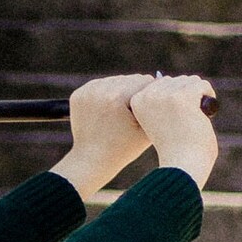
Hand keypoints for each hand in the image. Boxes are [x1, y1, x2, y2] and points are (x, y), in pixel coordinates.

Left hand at [50, 75, 154, 201]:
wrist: (91, 162)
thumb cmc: (123, 149)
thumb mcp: (147, 130)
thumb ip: (156, 105)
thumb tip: (162, 80)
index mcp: (117, 97)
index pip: (145, 82)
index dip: (149, 97)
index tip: (147, 111)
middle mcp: (100, 90)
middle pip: (130, 79)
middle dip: (134, 93)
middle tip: (132, 114)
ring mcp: (87, 91)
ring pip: (116, 81)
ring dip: (121, 92)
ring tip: (120, 113)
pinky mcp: (79, 94)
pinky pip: (101, 86)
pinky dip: (106, 95)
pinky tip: (108, 111)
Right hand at [129, 74, 217, 190]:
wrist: (182, 166)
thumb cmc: (174, 147)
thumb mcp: (159, 118)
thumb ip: (158, 99)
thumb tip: (160, 76)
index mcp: (137, 101)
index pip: (163, 83)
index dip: (175, 102)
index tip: (172, 123)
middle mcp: (147, 95)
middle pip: (177, 79)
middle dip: (186, 98)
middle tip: (182, 125)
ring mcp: (164, 95)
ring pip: (190, 81)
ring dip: (197, 99)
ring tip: (190, 122)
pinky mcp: (182, 96)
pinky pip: (202, 85)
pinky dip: (208, 99)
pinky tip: (201, 117)